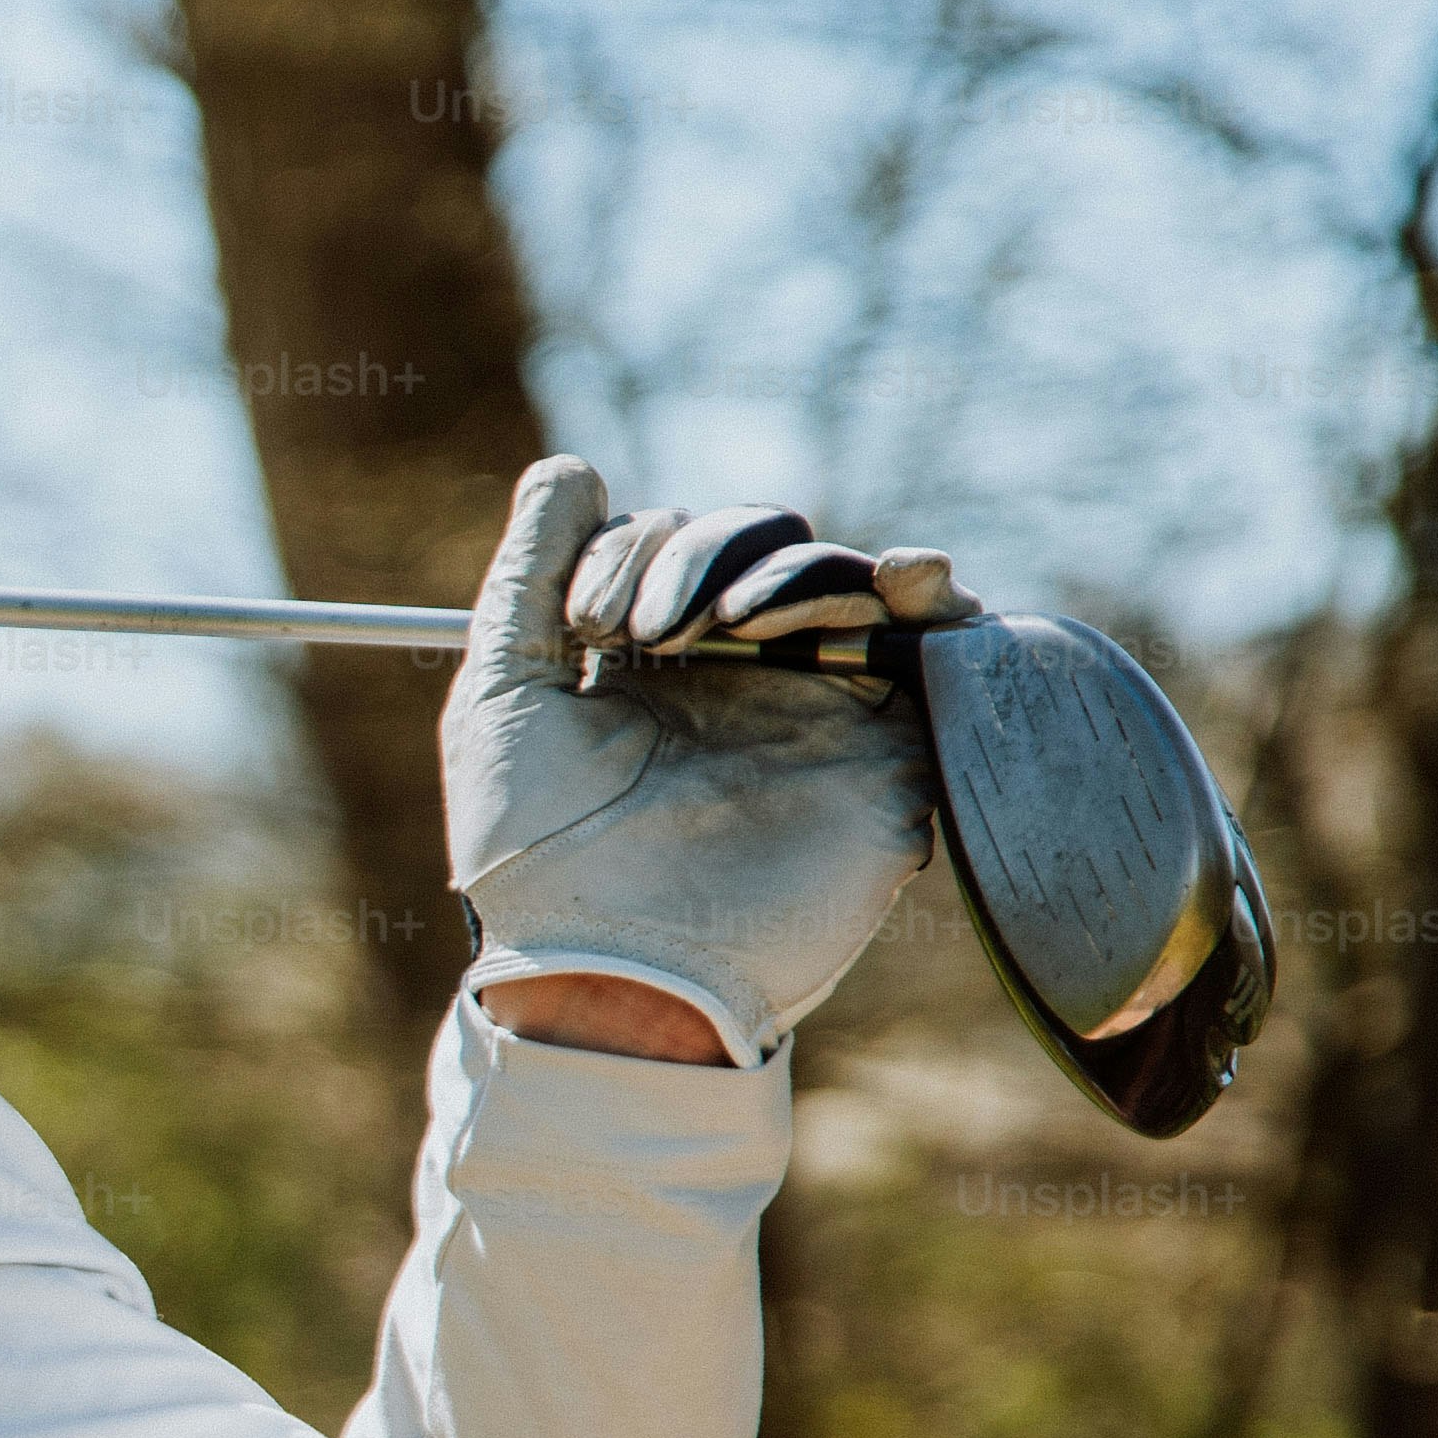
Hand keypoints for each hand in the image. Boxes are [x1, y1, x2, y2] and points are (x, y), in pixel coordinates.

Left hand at [442, 458, 937, 1070]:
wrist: (601, 968)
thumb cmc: (530, 854)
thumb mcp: (499, 695)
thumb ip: (528, 576)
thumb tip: (568, 468)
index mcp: (651, 667)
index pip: (676, 544)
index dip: (638, 547)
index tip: (588, 620)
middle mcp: (738, 682)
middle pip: (760, 545)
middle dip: (704, 550)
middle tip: (651, 630)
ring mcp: (816, 713)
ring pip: (838, 579)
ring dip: (786, 567)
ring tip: (731, 626)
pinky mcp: (885, 755)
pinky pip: (938, 652)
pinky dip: (929, 594)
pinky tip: (901, 575)